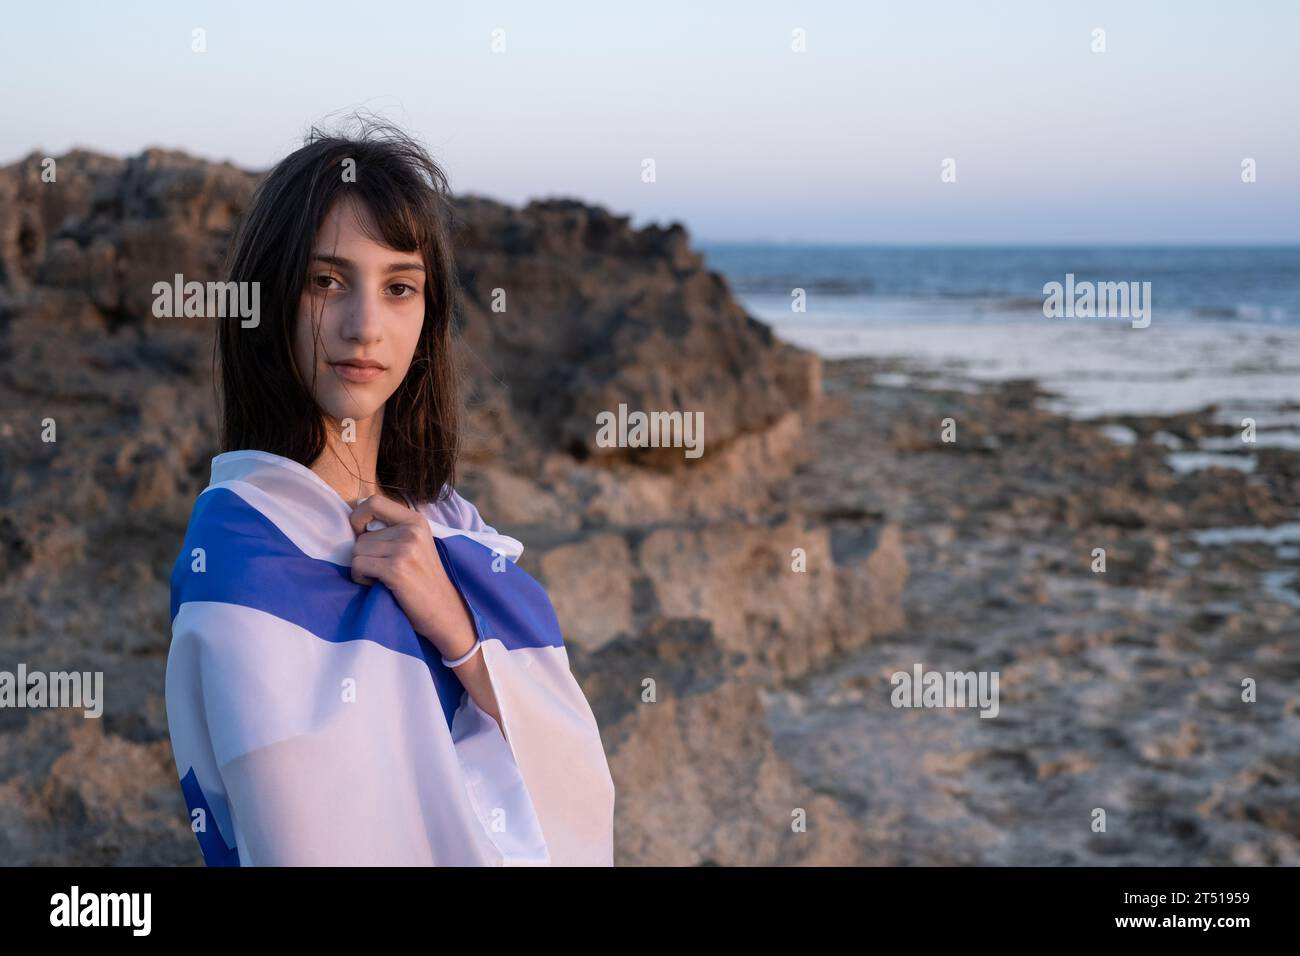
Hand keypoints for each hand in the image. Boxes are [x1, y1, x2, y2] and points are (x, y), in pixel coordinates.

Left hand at [347, 494, 477, 655]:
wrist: (445, 612)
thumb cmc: (424, 581)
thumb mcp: (415, 545)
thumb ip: (392, 529)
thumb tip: (354, 518)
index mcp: (416, 520)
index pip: (374, 502)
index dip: (358, 517)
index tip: (361, 535)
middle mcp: (412, 531)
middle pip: (361, 534)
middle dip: (363, 554)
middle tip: (382, 569)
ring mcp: (406, 549)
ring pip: (357, 551)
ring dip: (362, 568)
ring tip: (382, 578)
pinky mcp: (397, 569)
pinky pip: (358, 565)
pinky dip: (361, 578)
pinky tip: (377, 585)